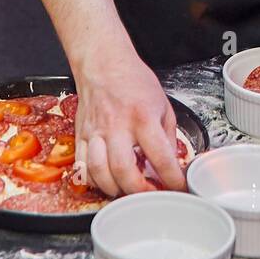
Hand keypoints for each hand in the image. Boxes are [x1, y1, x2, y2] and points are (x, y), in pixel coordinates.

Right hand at [71, 44, 188, 197]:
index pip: (160, 156)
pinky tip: (106, 181)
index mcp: (144, 118)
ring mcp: (96, 132)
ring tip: (127, 190)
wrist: (103, 64)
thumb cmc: (134, 82)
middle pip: (124, 170)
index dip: (172, 178)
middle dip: (139, 191)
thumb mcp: (163, 105)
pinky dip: (94, 181)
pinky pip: (82, 166)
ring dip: (114, 189)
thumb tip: (171, 163)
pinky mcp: (81, 135)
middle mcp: (118, 126)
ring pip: (99, 172)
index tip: (178, 186)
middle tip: (150, 193)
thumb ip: (168, 137)